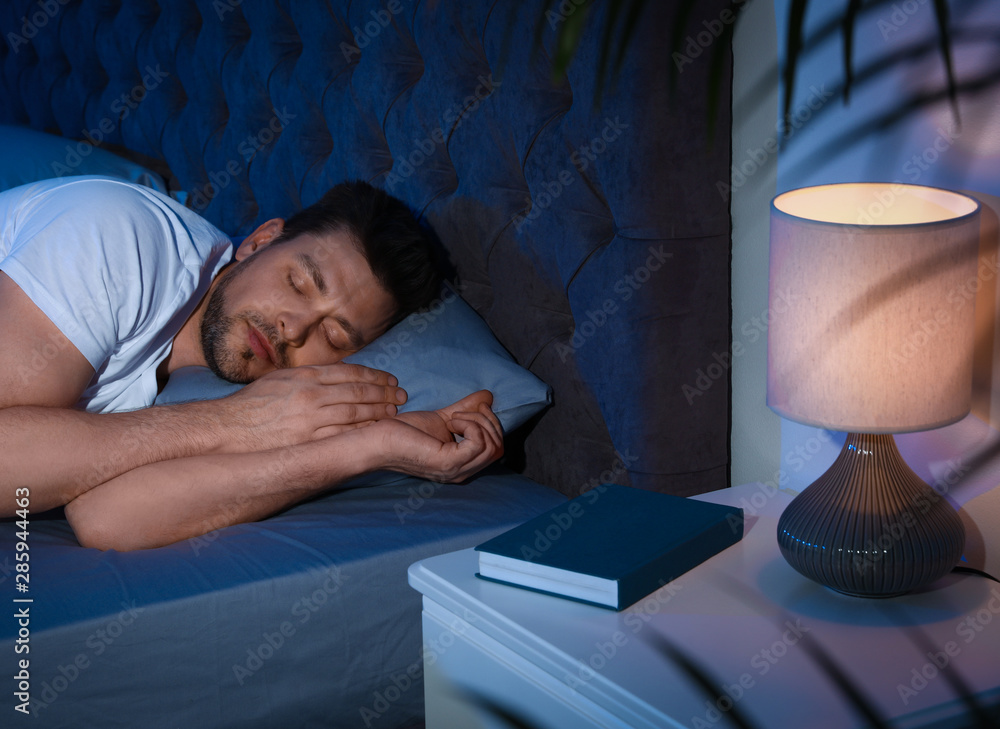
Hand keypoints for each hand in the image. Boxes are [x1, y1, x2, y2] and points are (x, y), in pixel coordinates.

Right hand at [216, 363, 406, 450]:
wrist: (225, 430)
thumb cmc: (250, 405)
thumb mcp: (280, 379)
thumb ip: (309, 376)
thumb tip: (335, 376)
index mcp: (305, 376)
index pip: (350, 372)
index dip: (374, 376)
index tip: (390, 379)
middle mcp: (311, 395)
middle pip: (358, 392)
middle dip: (384, 393)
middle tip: (402, 395)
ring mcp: (310, 420)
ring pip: (356, 414)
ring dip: (379, 413)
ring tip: (395, 412)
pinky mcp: (307, 443)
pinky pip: (343, 437)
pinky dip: (363, 434)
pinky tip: (377, 432)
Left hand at [373, 390, 503, 482]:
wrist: (379, 440)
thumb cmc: (404, 432)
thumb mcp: (443, 418)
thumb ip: (465, 410)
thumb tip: (488, 395)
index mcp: (462, 465)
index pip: (496, 449)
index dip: (491, 424)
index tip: (474, 408)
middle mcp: (462, 472)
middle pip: (498, 448)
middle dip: (489, 421)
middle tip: (464, 411)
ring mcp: (456, 470)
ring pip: (493, 446)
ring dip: (477, 422)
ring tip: (453, 417)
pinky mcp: (448, 463)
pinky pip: (479, 443)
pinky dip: (470, 425)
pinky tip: (451, 422)